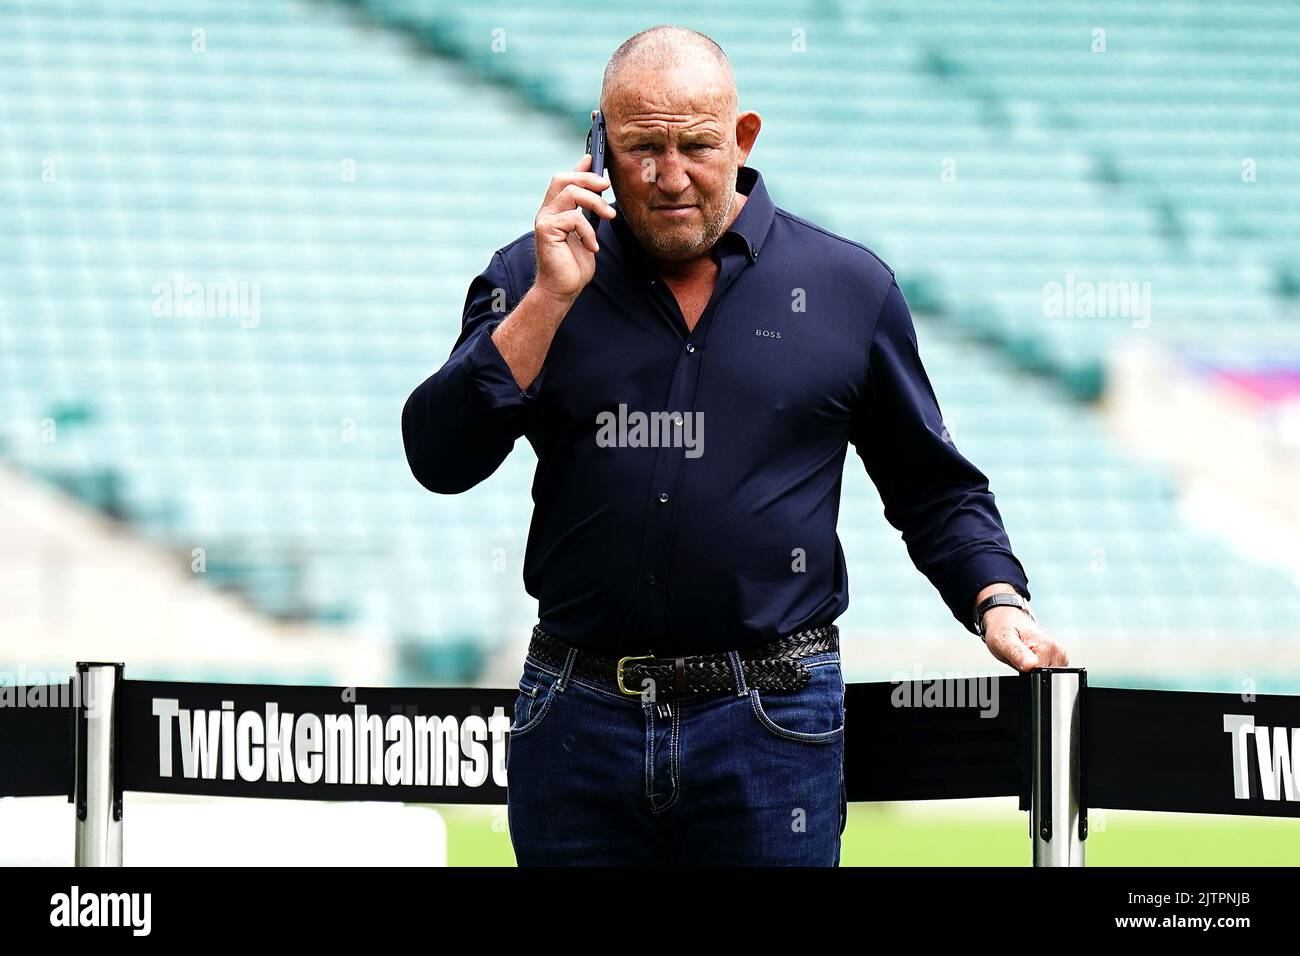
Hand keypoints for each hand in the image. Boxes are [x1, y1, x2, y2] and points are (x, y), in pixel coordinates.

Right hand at [533, 150, 616, 300]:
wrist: (562, 290)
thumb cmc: (574, 264)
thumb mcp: (587, 232)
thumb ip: (589, 211)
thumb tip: (598, 189)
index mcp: (555, 210)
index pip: (564, 179)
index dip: (579, 167)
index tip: (595, 157)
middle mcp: (546, 211)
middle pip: (563, 179)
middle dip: (588, 178)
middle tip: (607, 186)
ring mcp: (544, 220)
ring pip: (570, 194)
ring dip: (595, 203)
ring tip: (608, 217)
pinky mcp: (546, 231)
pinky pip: (573, 218)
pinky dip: (589, 231)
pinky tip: (592, 246)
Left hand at [980, 606, 1068, 672]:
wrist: (1006, 619)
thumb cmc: (1003, 628)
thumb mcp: (1003, 641)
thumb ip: (1017, 654)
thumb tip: (1031, 665)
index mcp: (1045, 646)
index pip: (1041, 676)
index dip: (1027, 676)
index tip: (1020, 665)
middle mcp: (1055, 649)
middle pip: (1045, 676)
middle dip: (1031, 673)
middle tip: (1019, 658)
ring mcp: (1058, 652)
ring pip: (1047, 674)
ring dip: (1034, 670)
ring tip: (1024, 656)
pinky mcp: (1058, 655)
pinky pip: (1049, 669)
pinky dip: (1038, 667)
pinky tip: (1030, 657)